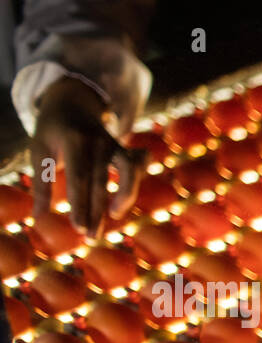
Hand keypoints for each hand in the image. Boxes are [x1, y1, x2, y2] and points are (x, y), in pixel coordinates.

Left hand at [29, 76, 143, 236]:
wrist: (72, 101)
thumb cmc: (52, 132)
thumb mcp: (40, 150)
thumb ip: (41, 183)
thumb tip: (38, 216)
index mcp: (74, 140)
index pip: (78, 178)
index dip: (80, 205)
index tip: (79, 228)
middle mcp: (99, 141)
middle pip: (101, 183)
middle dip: (97, 212)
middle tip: (91, 238)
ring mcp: (116, 143)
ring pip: (128, 173)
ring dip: (124, 197)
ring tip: (114, 215)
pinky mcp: (125, 148)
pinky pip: (137, 165)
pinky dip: (138, 176)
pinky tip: (129, 191)